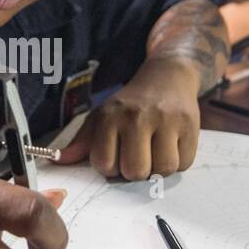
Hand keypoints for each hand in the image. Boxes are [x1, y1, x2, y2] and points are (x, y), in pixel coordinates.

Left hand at [55, 58, 200, 179]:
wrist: (167, 76)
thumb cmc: (130, 103)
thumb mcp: (102, 116)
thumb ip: (82, 142)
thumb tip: (58, 161)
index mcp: (111, 116)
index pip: (105, 165)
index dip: (112, 167)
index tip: (117, 155)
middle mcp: (137, 116)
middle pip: (135, 171)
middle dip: (136, 170)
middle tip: (138, 154)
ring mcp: (166, 120)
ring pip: (163, 170)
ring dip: (159, 168)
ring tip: (155, 150)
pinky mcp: (190, 125)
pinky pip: (184, 163)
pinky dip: (178, 161)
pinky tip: (171, 144)